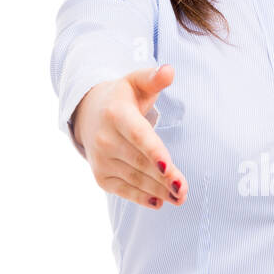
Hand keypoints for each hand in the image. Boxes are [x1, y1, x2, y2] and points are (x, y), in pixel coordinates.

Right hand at [71, 65, 187, 210]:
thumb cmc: (123, 97)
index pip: (138, 136)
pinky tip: (160, 202)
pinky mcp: (101, 176)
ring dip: (158, 191)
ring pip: (134, 179)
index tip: (170, 168)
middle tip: (184, 190)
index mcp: (116, 113)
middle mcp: (104, 138)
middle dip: (163, 178)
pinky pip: (124, 190)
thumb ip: (154, 78)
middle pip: (139, 162)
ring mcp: (100, 159)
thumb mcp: (137, 82)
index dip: (154, 153)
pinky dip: (142, 198)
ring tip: (180, 198)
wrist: (89, 114)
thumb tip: (169, 71)